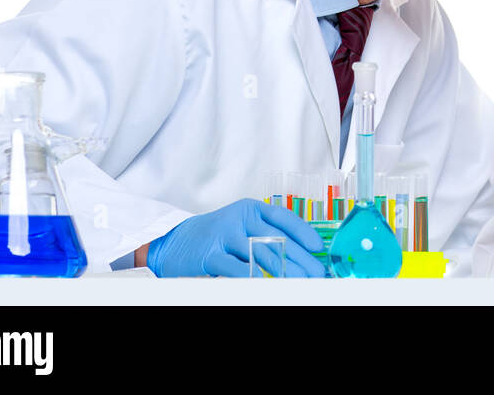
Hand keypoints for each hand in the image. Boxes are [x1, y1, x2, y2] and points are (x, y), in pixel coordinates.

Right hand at [146, 198, 327, 276]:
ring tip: (298, 283)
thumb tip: (298, 252)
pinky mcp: (210, 254)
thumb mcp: (241, 227)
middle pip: (276, 239)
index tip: (318, 247)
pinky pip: (236, 266)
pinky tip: (265, 284)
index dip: (303, 231)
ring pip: (260, 253)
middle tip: (315, 274)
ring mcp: (225, 234)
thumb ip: (265, 235)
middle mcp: (239, 219)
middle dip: (299, 258)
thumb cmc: (216, 236)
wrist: (175, 241)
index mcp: (250, 209)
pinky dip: (252, 276)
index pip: (283, 217)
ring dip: (283, 271)